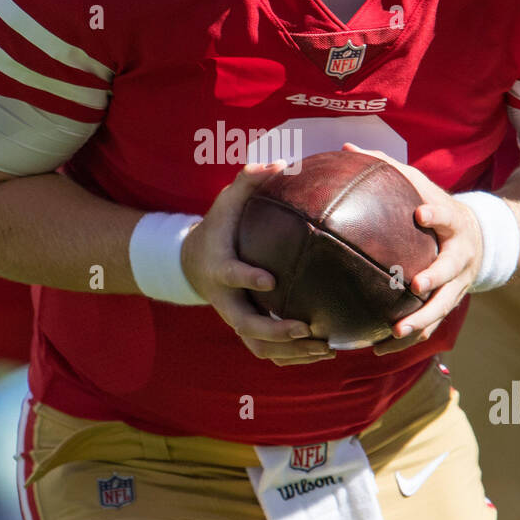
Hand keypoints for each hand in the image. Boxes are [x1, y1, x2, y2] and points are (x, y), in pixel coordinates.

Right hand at [181, 161, 336, 365]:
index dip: (248, 280)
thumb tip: (279, 162)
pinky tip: (323, 353)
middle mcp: (226, 299)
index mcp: (220, 267)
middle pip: (245, 324)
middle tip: (305, 329)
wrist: (194, 262)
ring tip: (325, 349)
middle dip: (275, 330)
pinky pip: (266, 351)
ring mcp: (235, 317)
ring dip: (290, 353)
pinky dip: (292, 358)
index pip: (231, 275)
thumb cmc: (218, 227)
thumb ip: (247, 181)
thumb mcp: (225, 202)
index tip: (272, 281)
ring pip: (258, 345)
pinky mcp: (246, 328)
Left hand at [340, 144, 483, 355]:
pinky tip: (378, 350)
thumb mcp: (421, 185)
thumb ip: (387, 168)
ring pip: (442, 307)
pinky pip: (429, 326)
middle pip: (451, 269)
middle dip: (436, 277)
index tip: (420, 213)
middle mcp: (460, 256)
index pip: (447, 215)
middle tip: (415, 284)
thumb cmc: (436, 208)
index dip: (437, 214)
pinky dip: (407, 339)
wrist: (480, 240)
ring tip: (395, 332)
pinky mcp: (448, 304)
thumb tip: (345, 146)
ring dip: (421, 320)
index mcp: (453, 224)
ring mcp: (458, 284)